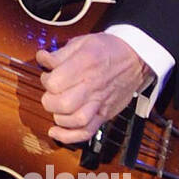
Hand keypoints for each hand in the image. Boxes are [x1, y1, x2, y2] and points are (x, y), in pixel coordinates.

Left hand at [35, 33, 149, 144]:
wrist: (136, 57)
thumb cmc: (108, 49)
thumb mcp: (82, 42)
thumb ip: (60, 53)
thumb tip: (42, 58)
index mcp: (85, 65)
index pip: (55, 83)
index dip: (46, 80)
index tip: (48, 75)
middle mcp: (93, 86)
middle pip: (63, 104)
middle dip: (49, 100)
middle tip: (51, 93)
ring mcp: (100, 103)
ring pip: (75, 120)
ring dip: (58, 117)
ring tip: (56, 108)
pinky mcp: (105, 114)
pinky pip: (87, 132)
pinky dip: (69, 136)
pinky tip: (56, 132)